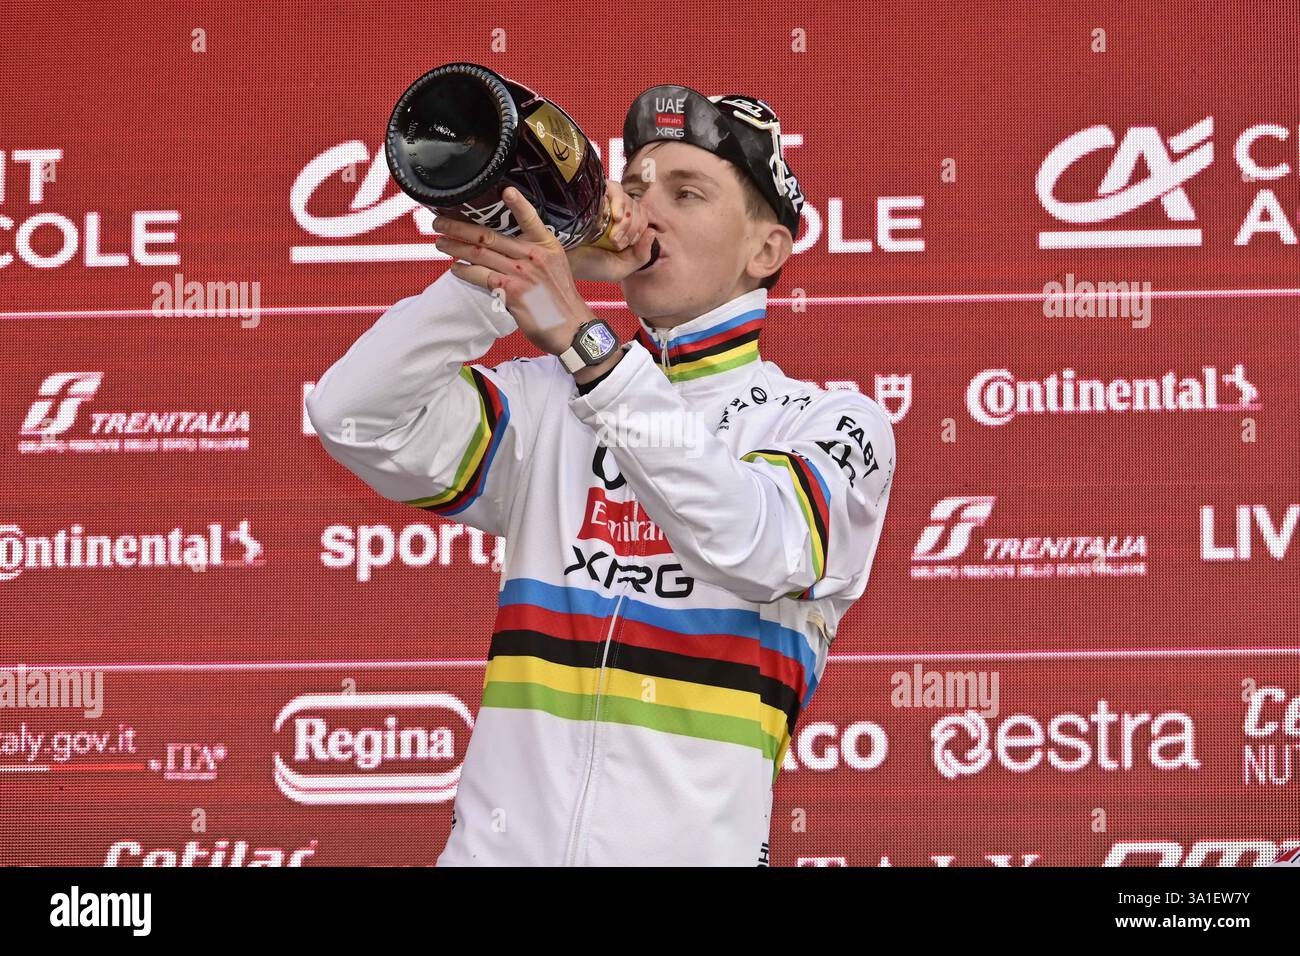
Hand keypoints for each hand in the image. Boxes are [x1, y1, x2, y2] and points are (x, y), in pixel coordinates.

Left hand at [432, 187, 593, 355]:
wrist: (571, 326)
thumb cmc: (560, 298)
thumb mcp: (555, 265)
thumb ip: (532, 252)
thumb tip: (504, 247)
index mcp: (545, 245)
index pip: (530, 219)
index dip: (518, 204)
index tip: (506, 191)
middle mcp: (533, 255)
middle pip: (489, 236)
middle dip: (459, 228)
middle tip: (440, 223)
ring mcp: (521, 272)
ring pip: (480, 254)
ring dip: (456, 248)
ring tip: (441, 243)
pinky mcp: (511, 291)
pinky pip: (481, 276)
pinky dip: (465, 272)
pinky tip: (455, 269)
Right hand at [566, 179, 657, 282]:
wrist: (562, 260)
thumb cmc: (588, 266)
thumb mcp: (620, 269)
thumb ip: (641, 256)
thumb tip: (652, 232)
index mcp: (622, 227)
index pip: (643, 217)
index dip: (640, 230)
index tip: (624, 246)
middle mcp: (613, 212)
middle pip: (638, 208)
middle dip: (633, 229)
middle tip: (617, 244)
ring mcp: (603, 202)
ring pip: (630, 199)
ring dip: (627, 221)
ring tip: (613, 237)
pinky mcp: (592, 193)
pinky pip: (615, 188)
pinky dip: (620, 203)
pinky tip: (614, 218)